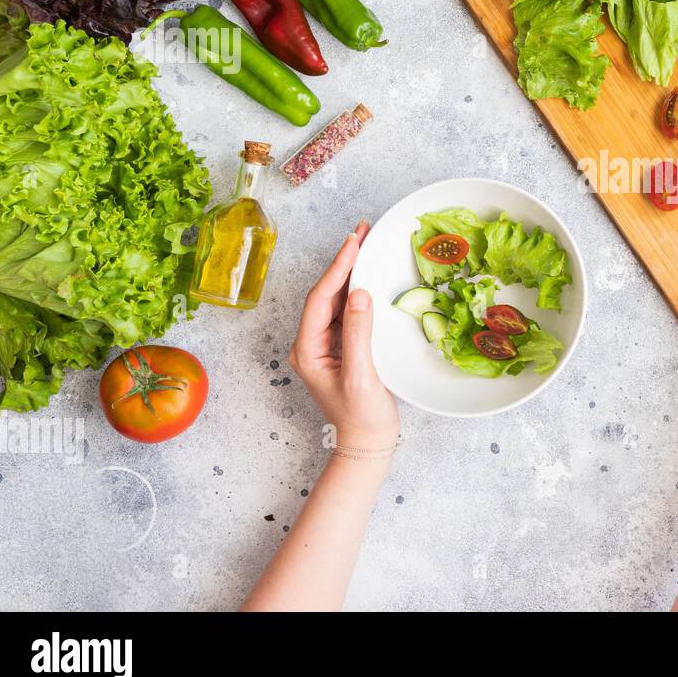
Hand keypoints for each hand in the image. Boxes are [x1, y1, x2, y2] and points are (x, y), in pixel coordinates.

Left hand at [288, 222, 399, 450]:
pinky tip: (370, 277)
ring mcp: (325, 345)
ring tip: (367, 245)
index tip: (354, 241)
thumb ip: (358, 334)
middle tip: (363, 232)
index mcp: (307, 349)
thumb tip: (358, 293)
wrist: (367, 444)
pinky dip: (358, 290)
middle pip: (325, 293)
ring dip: (351, 272)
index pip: (320, 298)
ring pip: (335, 299)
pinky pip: (346, 311)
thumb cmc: (362, 417)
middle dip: (344, 261)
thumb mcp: (361, 376)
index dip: (337, 267)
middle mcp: (311, 343)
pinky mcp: (341, 347)